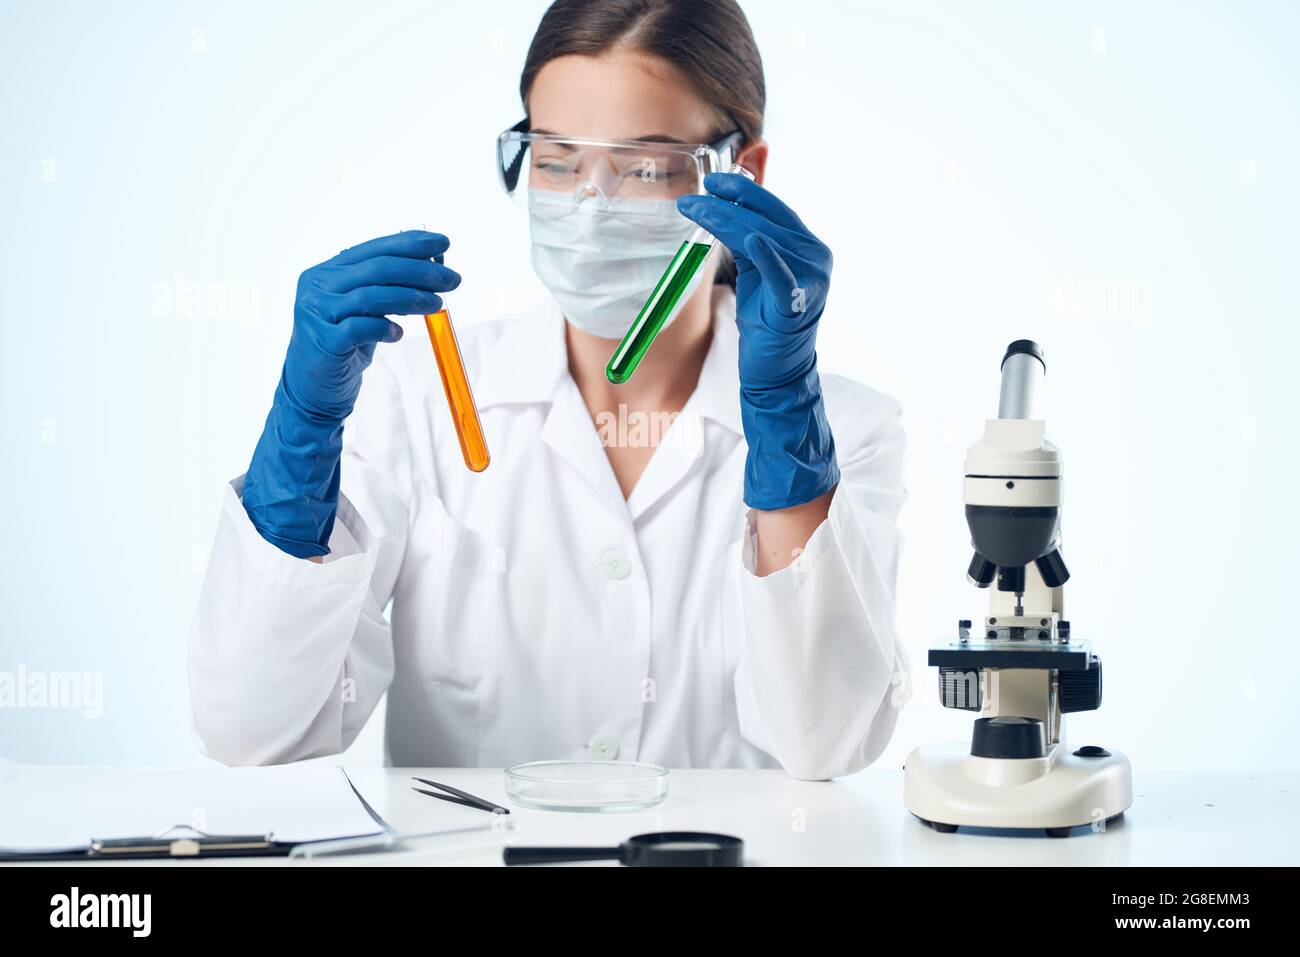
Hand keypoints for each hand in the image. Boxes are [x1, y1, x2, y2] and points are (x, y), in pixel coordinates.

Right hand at [284, 231, 459, 420]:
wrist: (314, 386)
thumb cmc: (346, 344)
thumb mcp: (367, 310)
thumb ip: (389, 286)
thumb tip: (434, 262)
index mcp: (329, 271)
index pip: (375, 249)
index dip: (411, 243)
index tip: (444, 243)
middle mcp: (319, 286)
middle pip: (377, 269)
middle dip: (420, 271)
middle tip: (452, 280)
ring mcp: (317, 313)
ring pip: (370, 296)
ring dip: (410, 298)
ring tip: (437, 304)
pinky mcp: (323, 341)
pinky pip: (358, 329)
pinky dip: (383, 328)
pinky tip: (398, 334)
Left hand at [678, 174, 838, 509]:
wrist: (778, 375)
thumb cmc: (764, 325)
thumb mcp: (756, 274)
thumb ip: (749, 242)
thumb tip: (723, 206)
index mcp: (807, 246)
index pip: (773, 208)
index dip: (743, 190)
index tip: (711, 180)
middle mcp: (815, 256)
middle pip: (766, 217)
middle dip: (727, 201)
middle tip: (692, 194)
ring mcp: (810, 278)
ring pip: (762, 236)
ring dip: (724, 220)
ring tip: (691, 210)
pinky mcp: (796, 303)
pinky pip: (777, 272)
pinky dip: (763, 252)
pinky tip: (747, 237)